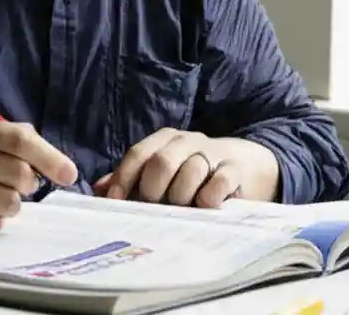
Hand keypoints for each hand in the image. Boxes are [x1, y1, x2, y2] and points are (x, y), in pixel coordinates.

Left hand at [94, 128, 278, 207]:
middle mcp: (188, 142)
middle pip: (163, 161)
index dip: (125, 177)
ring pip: (191, 170)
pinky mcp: (235, 169)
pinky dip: (209, 196)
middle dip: (153, 189)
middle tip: (153, 207)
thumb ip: (134, 179)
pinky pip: (219, 181)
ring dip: (182, 195)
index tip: (115, 202)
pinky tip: (206, 206)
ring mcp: (213, 154)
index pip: (139, 153)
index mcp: (166, 140)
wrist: (249, 165)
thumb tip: (99, 189)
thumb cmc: (196, 173)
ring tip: (181, 208)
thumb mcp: (165, 171)